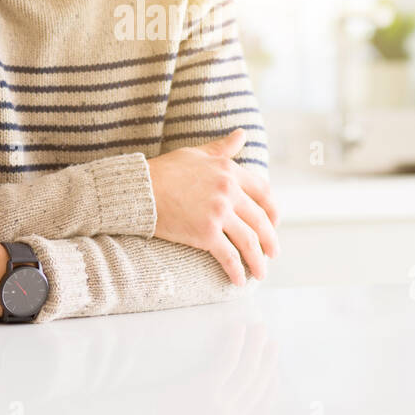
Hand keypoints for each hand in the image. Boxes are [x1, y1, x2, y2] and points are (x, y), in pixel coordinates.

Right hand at [145, 128, 280, 285]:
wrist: (140, 190)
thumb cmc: (166, 170)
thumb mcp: (197, 154)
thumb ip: (223, 148)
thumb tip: (242, 134)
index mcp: (230, 171)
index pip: (264, 192)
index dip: (273, 211)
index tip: (274, 224)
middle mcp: (229, 191)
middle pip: (260, 220)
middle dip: (270, 241)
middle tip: (272, 253)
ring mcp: (218, 213)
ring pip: (249, 241)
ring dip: (257, 261)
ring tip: (260, 273)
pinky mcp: (205, 233)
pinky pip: (228, 256)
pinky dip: (236, 270)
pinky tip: (239, 280)